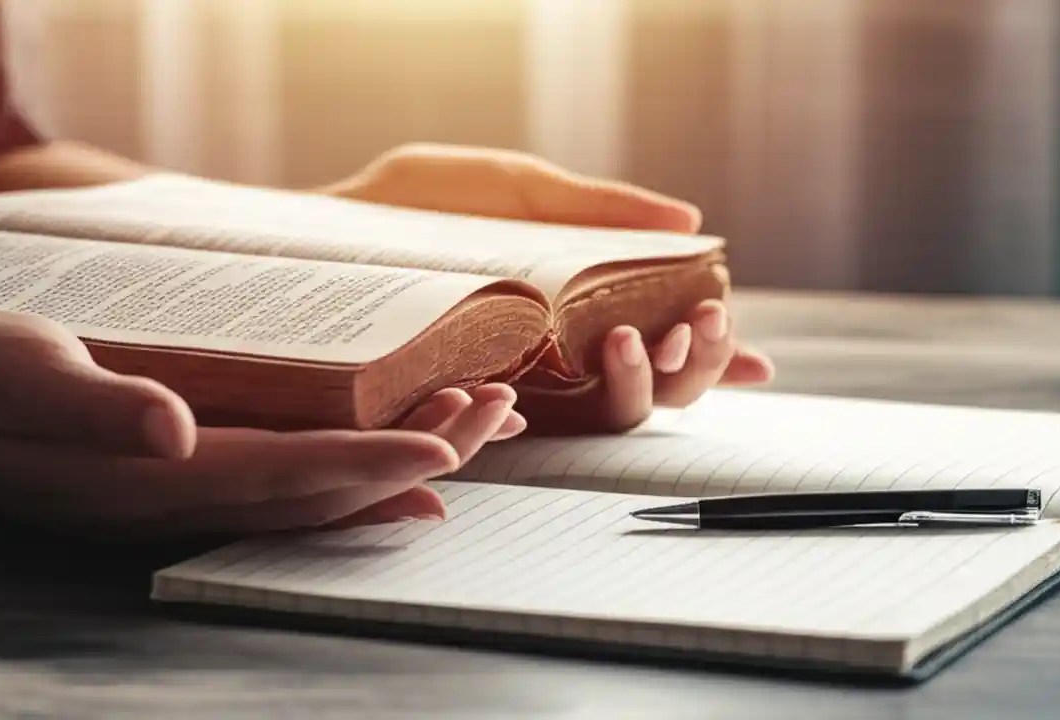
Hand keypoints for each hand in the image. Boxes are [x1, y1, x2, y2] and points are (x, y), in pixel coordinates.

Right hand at [0, 310, 523, 538]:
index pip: (290, 474)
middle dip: (417, 456)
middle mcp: (181, 498)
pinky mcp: (176, 478)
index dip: (374, 463)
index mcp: (152, 477)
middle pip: (326, 490)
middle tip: (496, 414)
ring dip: (397, 465)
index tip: (450, 444)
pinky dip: (350, 478)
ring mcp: (181, 495)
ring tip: (475, 430)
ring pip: (316, 492)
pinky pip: (285, 487)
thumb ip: (99, 406)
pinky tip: (392, 473)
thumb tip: (176, 431)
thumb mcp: (18, 375)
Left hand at [322, 143, 773, 429]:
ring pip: (600, 419)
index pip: (668, 343)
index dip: (714, 352)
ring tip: (627, 341)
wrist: (326, 227)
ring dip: (633, 388)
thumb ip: (601, 208)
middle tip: (689, 329)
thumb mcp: (517, 189)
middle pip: (655, 391)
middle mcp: (560, 357)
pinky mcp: (454, 407)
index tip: (733, 332)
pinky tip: (527, 402)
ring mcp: (514, 387)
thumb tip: (692, 223)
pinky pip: (500, 435)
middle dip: (691, 368)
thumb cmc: (418, 206)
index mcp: (584, 308)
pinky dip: (517, 423)